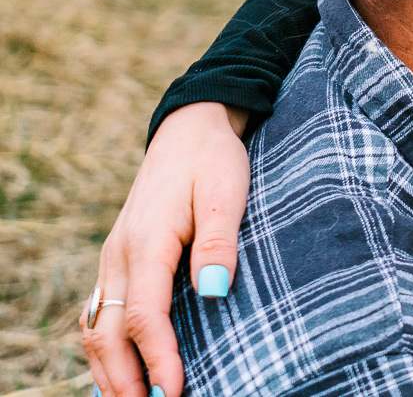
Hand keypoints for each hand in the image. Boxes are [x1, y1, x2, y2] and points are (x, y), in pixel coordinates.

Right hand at [82, 103, 249, 396]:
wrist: (187, 130)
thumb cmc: (213, 160)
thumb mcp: (227, 193)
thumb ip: (219, 243)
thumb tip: (216, 292)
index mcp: (146, 243)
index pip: (145, 317)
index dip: (159, 360)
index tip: (176, 392)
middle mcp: (119, 257)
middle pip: (110, 334)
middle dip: (125, 380)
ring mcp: (113, 260)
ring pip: (97, 329)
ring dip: (110, 371)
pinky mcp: (118, 262)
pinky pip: (101, 316)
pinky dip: (105, 350)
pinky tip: (122, 372)